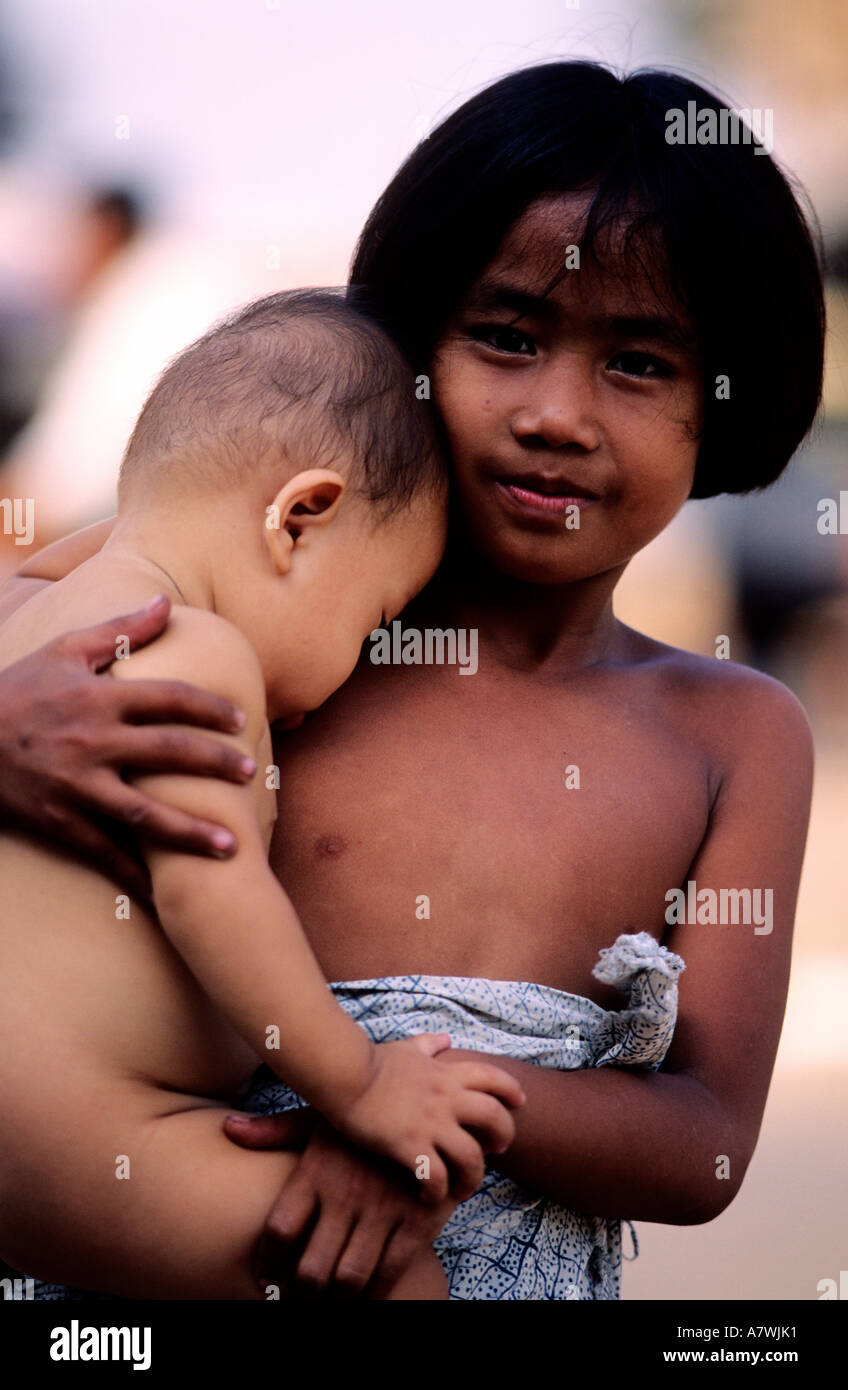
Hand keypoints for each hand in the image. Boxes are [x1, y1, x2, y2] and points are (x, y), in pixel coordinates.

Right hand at [0, 594, 254, 897]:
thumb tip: (166, 603)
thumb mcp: (64, 651)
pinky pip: (105, 854)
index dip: (210, 708)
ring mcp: (76, 787)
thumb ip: (120, 631)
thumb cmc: (17, 690)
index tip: (241, 719)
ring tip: (231, 846)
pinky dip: (137, 876)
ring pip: (144, 815)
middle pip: (168, 753)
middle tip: (250, 774)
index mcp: (99, 698)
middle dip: (214, 764)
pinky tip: (168, 893)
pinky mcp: (59, 822)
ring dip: (190, 832)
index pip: (169, 699)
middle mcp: (92, 742)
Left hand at [224, 1108, 459, 1297]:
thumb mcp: (321, 1116)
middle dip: (299, 1293)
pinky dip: (373, 1294)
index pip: (278, 1230)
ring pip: (348, 1278)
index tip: (264, 1276)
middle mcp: (346, 1194)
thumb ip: (275, 1130)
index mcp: (317, 1170)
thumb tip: (227, 1128)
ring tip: (327, 1298)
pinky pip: (389, 1274)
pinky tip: (364, 1293)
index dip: (267, 1263)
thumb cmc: (366, 1116)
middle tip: (296, 1296)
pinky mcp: (418, 1221)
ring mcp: (384, 1210)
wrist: (432, 1104)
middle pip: (310, 1268)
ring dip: (334, 1298)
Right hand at [335, 1034, 524, 1203]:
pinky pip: (436, 1177)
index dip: (511, 1090)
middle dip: (503, 1137)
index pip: (492, 1078)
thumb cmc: (370, 1061)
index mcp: (446, 1074)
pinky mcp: (410, 1145)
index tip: (520, 1102)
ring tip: (462, 1189)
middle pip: (494, 1118)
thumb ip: (428, 1045)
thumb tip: (445, 1038)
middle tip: (495, 1152)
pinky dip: (437, 1192)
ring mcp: (430, 1123)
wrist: (344, 1074)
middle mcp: (446, 1098)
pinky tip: (427, 1198)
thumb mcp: (405, 1048)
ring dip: (472, 1178)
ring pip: (471, 1157)